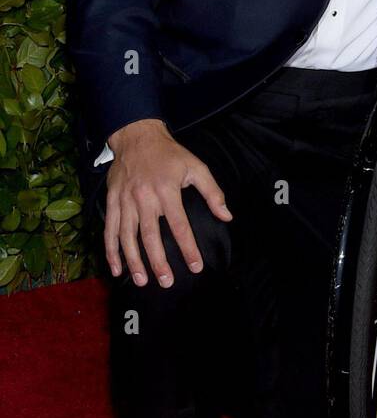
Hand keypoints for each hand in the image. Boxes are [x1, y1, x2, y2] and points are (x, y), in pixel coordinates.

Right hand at [104, 120, 232, 287]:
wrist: (136, 136)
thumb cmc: (169, 154)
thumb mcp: (196, 167)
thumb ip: (212, 192)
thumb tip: (226, 216)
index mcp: (167, 191)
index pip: (179, 226)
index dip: (188, 248)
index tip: (195, 266)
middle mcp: (144, 198)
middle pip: (150, 236)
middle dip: (158, 262)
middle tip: (167, 282)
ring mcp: (125, 201)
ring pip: (127, 236)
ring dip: (133, 261)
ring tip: (142, 281)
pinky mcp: (111, 201)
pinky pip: (109, 229)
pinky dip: (110, 250)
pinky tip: (116, 267)